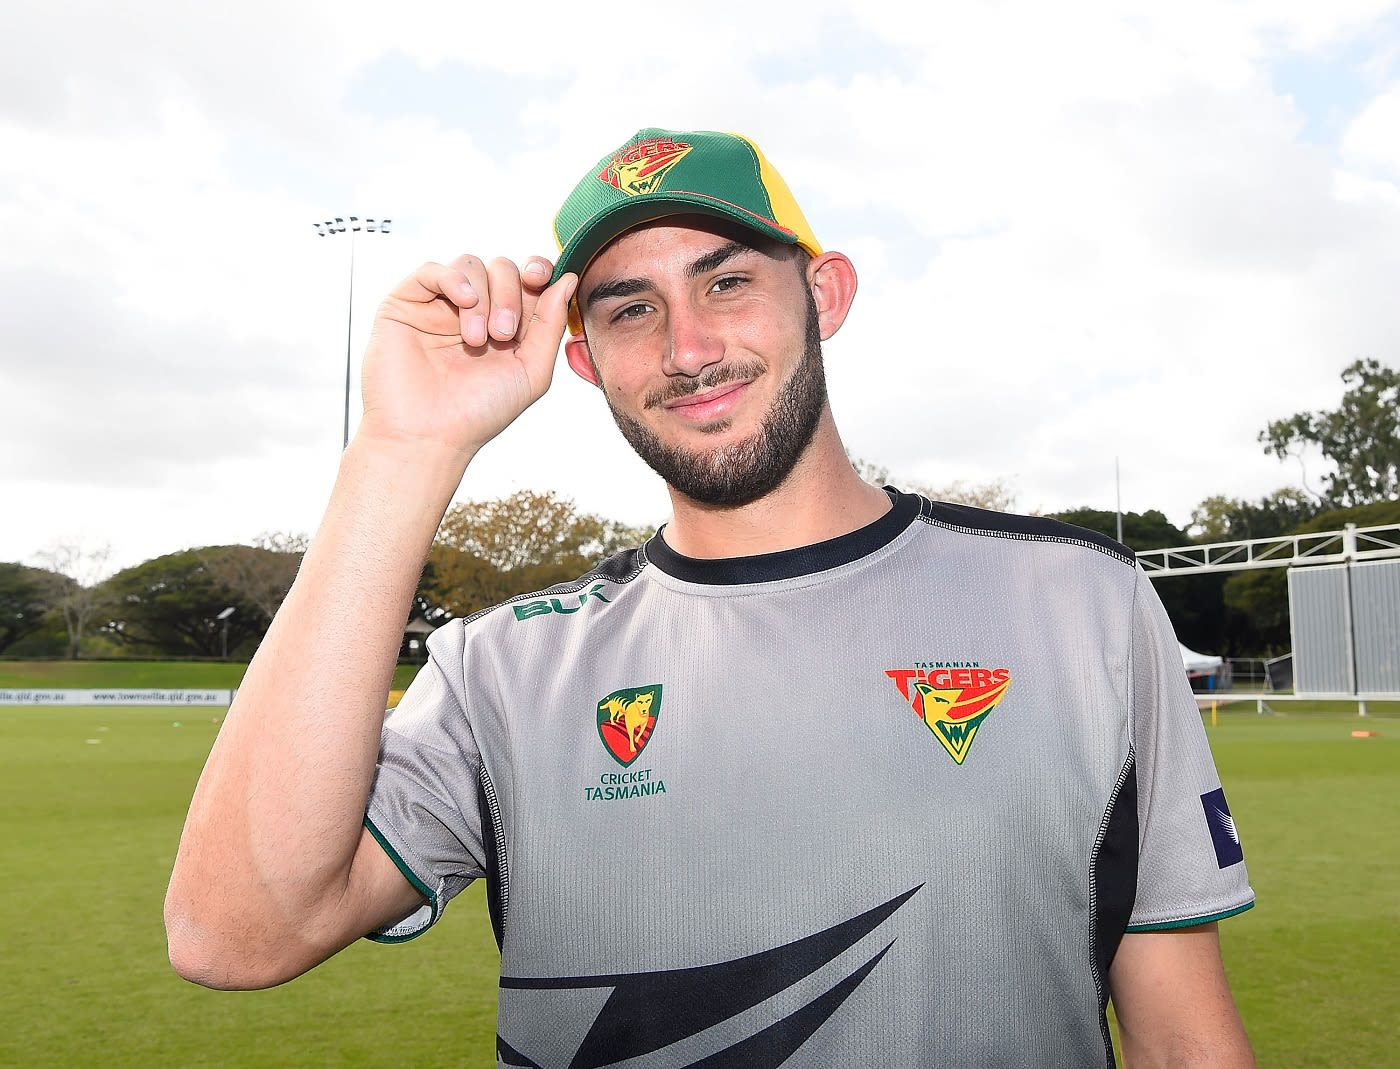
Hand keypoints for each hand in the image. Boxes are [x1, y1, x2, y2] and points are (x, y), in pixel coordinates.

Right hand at [357, 254, 576, 458]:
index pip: (527, 279)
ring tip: (476, 339)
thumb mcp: (531, 371)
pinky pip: (432, 269)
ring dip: (483, 297)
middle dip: (510, 295)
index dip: (538, 269)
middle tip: (503, 334)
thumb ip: (551, 324)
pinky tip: (463, 303)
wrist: (429, 435)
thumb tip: (568, 279)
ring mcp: (440, 305)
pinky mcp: (407, 303)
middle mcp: (476, 311)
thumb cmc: (479, 412)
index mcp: (507, 324)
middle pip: (502, 268)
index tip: (541, 278)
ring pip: (470, 265)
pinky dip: (453, 279)